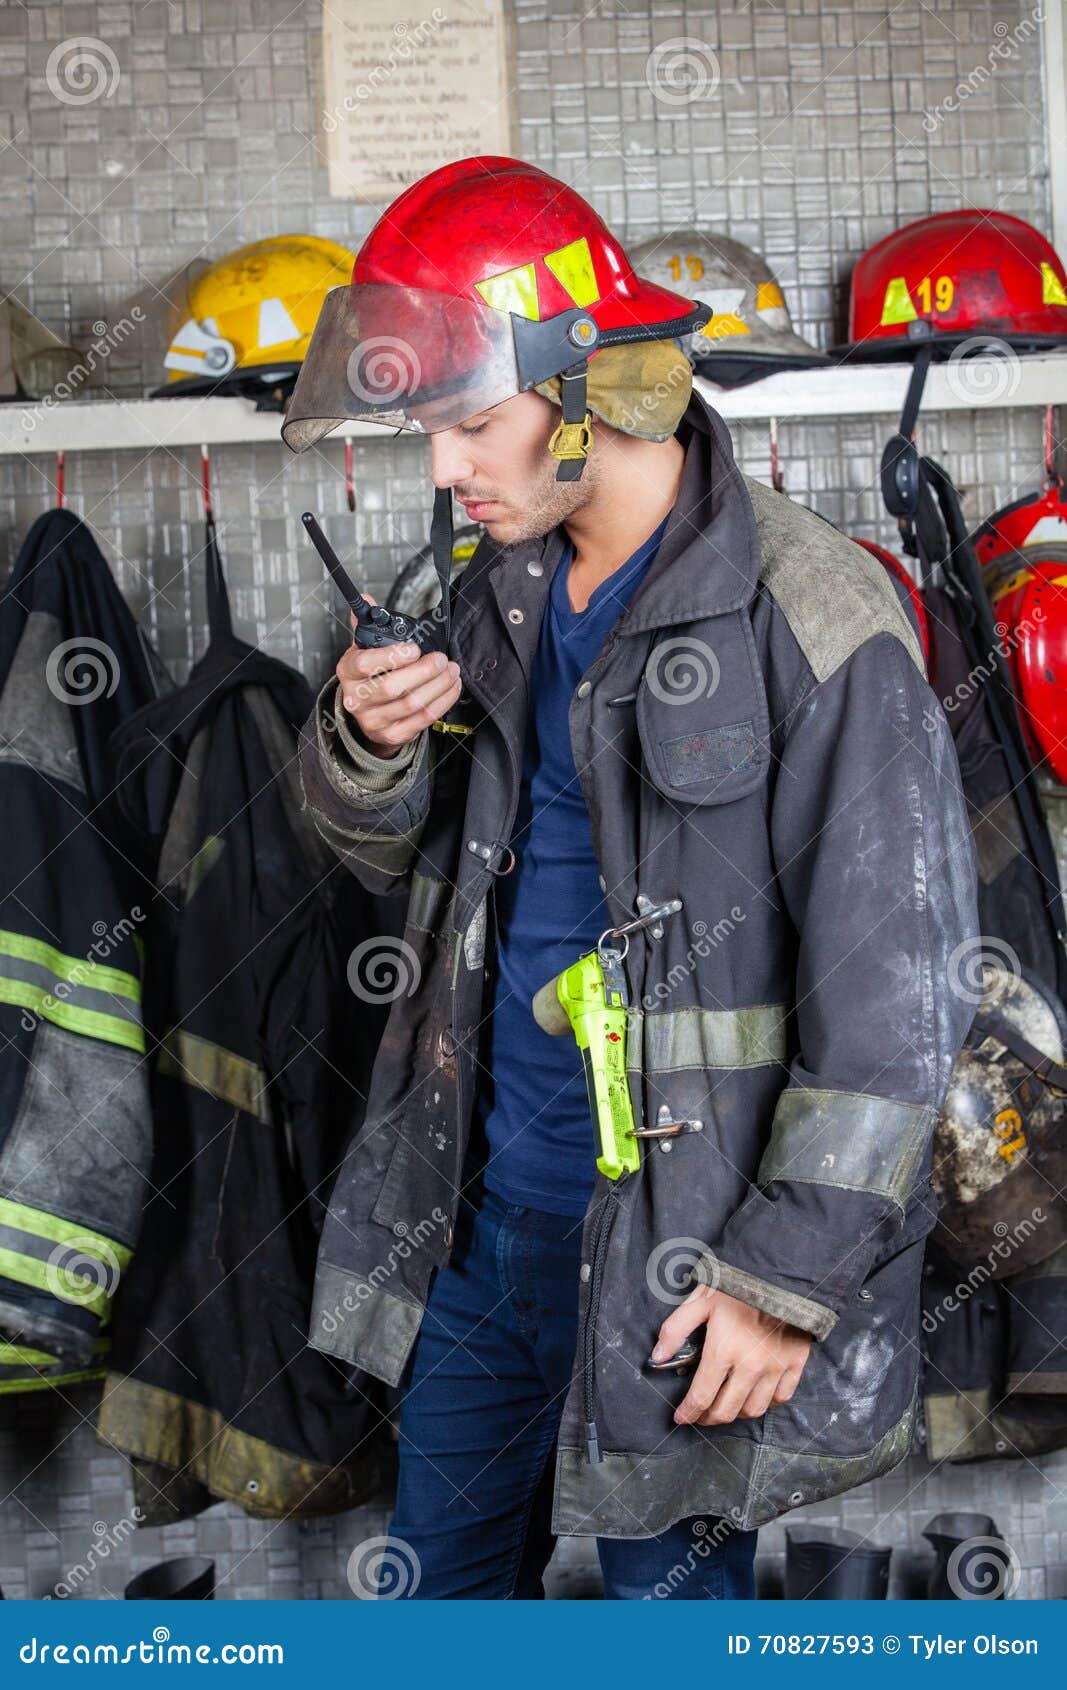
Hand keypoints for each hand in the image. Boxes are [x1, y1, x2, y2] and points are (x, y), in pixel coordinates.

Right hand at [336, 592, 461, 756]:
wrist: (368, 716)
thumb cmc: (369, 677)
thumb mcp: (363, 651)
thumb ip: (367, 625)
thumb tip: (367, 597)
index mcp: (348, 672)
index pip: (365, 664)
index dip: (392, 656)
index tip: (414, 649)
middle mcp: (357, 699)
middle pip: (393, 687)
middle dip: (424, 671)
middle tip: (442, 659)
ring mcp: (374, 720)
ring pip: (412, 704)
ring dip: (438, 686)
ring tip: (452, 670)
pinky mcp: (393, 734)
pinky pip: (423, 719)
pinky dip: (443, 701)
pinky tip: (452, 686)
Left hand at [651, 1282, 811, 1426]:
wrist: (782, 1272)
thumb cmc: (739, 1284)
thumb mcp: (700, 1300)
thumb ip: (676, 1329)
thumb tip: (658, 1357)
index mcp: (723, 1350)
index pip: (701, 1396)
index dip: (688, 1412)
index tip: (681, 1418)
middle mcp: (750, 1366)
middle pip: (726, 1411)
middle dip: (708, 1418)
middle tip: (700, 1415)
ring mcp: (775, 1368)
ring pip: (753, 1410)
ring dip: (736, 1413)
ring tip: (725, 1406)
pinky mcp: (795, 1364)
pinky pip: (781, 1398)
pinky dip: (766, 1403)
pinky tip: (754, 1395)